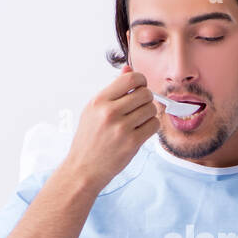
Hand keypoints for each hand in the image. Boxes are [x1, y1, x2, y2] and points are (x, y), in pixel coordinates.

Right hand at [62, 63, 161, 190]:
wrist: (84, 168)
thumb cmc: (88, 139)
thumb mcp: (93, 110)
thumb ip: (113, 90)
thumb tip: (128, 69)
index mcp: (99, 100)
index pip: (131, 78)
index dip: (141, 81)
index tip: (139, 88)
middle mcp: (110, 112)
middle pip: (145, 93)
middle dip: (147, 99)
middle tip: (140, 107)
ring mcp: (122, 128)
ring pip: (152, 109)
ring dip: (149, 114)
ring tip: (138, 121)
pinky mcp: (132, 143)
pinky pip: (154, 125)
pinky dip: (151, 126)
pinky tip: (141, 130)